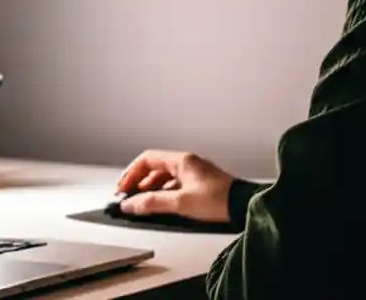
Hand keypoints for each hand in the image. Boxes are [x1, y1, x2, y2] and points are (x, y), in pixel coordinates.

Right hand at [116, 150, 234, 222]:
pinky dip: (162, 192)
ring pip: (163, 176)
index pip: (147, 159)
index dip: (131, 173)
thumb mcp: (181, 202)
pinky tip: (160, 205)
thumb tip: (130, 204)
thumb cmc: (219, 199)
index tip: (122, 188)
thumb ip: (153, 203)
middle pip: (154, 167)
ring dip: (149, 188)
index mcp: (181, 160)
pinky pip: (173, 184)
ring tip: (141, 203)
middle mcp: (186, 163)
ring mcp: (193, 172)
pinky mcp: (198, 184)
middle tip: (127, 197)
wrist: (243, 205)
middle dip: (138, 181)